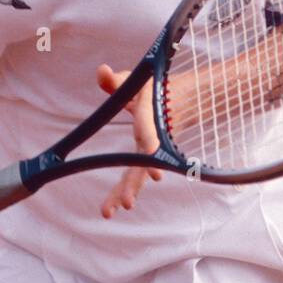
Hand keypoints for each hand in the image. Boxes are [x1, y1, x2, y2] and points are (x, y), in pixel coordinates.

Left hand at [95, 64, 162, 218]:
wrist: (180, 99)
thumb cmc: (151, 88)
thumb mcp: (135, 81)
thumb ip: (116, 80)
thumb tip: (101, 71)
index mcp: (150, 116)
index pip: (148, 129)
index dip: (149, 140)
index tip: (154, 160)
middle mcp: (152, 138)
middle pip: (143, 163)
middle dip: (135, 183)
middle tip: (128, 203)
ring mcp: (151, 152)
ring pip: (139, 175)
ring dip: (127, 192)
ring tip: (112, 211)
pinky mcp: (147, 159)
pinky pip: (135, 176)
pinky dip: (125, 190)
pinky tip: (114, 206)